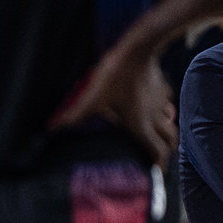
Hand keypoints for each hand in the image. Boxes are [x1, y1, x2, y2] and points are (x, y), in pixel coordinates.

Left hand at [52, 45, 176, 166]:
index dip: (159, 166)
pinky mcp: (163, 90)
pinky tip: (151, 112)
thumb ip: (74, 115)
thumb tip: (52, 128)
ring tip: (155, 139)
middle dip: (166, 153)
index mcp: (141, 125)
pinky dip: (163, 116)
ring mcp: (161, 103)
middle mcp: (155, 118)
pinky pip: (166, 108)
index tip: (156, 174)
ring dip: (165, 135)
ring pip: (170, 124)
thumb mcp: (92, 98)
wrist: (138, 48)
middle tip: (157, 159)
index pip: (159, 152)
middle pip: (170, 141)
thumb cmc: (116, 76)